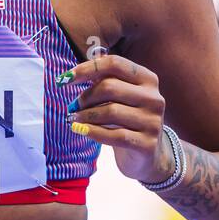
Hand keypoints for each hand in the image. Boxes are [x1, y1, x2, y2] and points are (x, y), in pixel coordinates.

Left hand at [59, 52, 171, 182]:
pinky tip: (80, 130)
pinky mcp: (147, 144)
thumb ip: (106, 79)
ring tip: (73, 118)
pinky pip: (114, 135)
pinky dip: (92, 132)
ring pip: (110, 112)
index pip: (114, 63)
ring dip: (85, 115)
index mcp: (147, 79)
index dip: (86, 68)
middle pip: (109, 87)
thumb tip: (78, 68)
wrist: (148, 155)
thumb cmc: (128, 120)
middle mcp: (154, 97)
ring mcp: (152, 121)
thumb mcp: (122, 96)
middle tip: (73, 106)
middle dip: (85, 96)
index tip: (64, 79)